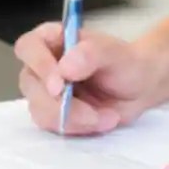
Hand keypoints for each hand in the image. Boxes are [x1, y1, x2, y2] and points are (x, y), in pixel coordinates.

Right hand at [13, 22, 162, 135]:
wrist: (139, 87)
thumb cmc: (126, 63)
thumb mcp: (116, 53)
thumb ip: (92, 54)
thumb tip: (65, 67)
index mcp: (52, 39)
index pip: (28, 47)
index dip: (39, 65)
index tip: (60, 85)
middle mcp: (43, 65)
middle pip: (31, 85)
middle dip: (61, 104)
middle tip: (93, 113)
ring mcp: (45, 91)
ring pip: (41, 111)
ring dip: (75, 120)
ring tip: (107, 116)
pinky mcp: (53, 114)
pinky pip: (53, 127)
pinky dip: (79, 128)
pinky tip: (101, 121)